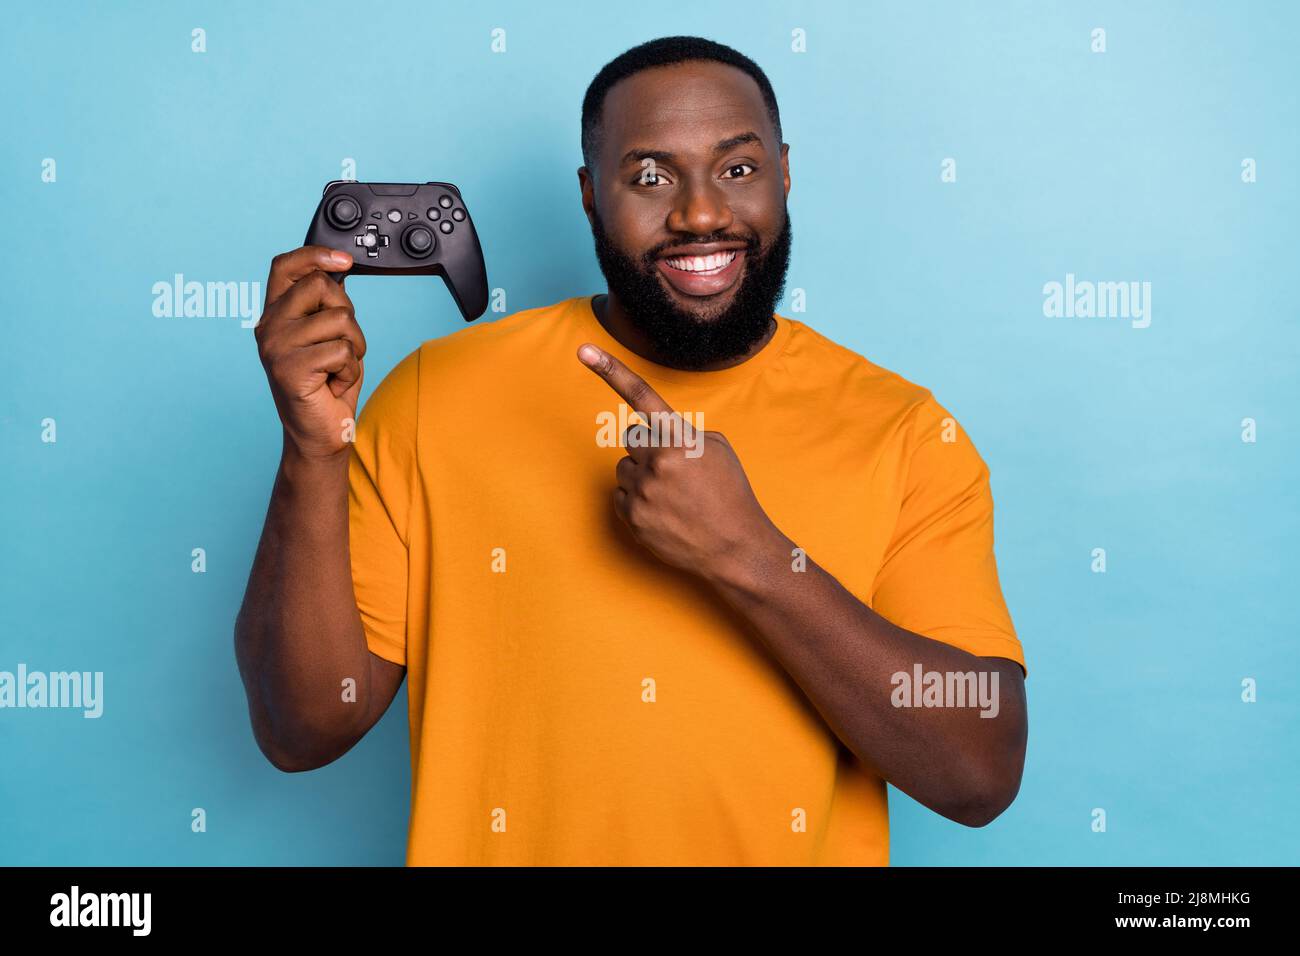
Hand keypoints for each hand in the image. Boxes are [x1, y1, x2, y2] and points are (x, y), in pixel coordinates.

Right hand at [254, 246, 363, 461]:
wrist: (322, 433)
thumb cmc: (328, 385)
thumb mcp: (330, 335)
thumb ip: (327, 304)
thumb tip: (339, 268)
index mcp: (276, 313)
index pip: (285, 265)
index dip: (315, 254)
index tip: (345, 261)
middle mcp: (269, 326)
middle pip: (321, 286)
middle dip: (347, 314)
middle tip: (341, 347)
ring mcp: (275, 346)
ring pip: (339, 319)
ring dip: (354, 347)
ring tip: (337, 369)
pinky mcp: (288, 368)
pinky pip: (342, 351)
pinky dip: (350, 370)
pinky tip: (334, 384)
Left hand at [577, 342, 777, 582]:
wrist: (735, 548)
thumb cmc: (730, 494)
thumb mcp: (718, 450)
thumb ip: (684, 432)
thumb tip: (659, 433)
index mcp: (680, 439)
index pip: (641, 396)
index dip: (611, 370)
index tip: (584, 350)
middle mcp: (657, 461)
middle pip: (631, 438)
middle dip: (647, 449)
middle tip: (674, 471)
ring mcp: (642, 490)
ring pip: (623, 468)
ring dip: (642, 476)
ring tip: (672, 496)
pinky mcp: (632, 516)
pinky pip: (620, 496)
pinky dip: (637, 501)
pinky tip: (663, 512)